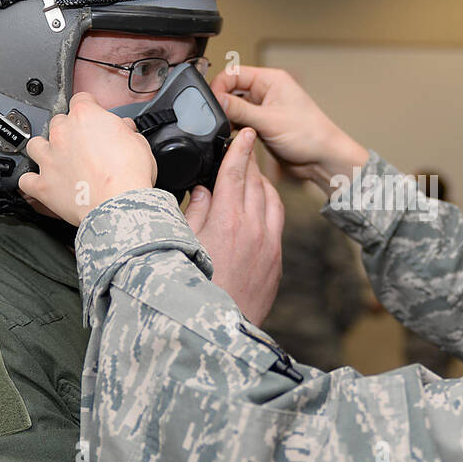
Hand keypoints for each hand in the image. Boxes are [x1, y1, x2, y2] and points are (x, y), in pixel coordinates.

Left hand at [19, 92, 156, 223]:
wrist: (118, 204)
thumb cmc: (130, 175)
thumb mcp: (139, 144)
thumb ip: (125, 131)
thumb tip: (124, 128)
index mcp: (85, 117)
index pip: (82, 100)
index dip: (90, 108)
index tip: (95, 117)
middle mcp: (62, 133)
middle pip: (58, 121)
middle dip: (69, 131)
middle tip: (84, 144)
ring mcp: (49, 159)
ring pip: (35, 145)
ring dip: (44, 150)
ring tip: (56, 159)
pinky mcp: (42, 184)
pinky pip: (26, 180)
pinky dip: (31, 181)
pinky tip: (41, 183)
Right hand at [183, 128, 284, 324]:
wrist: (220, 327)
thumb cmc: (195, 288)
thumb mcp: (184, 244)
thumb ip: (195, 212)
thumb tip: (202, 191)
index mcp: (227, 220)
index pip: (236, 173)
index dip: (240, 149)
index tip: (244, 133)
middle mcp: (253, 228)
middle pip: (256, 182)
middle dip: (251, 162)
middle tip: (245, 149)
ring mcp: (269, 244)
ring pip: (273, 200)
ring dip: (263, 183)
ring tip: (253, 174)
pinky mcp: (276, 260)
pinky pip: (278, 222)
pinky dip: (271, 206)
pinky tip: (262, 206)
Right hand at [211, 66, 368, 194]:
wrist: (322, 159)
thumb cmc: (309, 135)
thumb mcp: (268, 120)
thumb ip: (239, 109)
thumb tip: (215, 99)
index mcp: (270, 80)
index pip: (233, 73)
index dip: (219, 86)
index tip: (210, 102)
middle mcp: (266, 91)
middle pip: (232, 89)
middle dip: (222, 103)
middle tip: (217, 118)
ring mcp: (264, 108)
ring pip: (235, 107)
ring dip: (229, 117)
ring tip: (228, 129)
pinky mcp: (262, 125)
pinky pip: (241, 121)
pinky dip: (234, 128)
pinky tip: (234, 137)